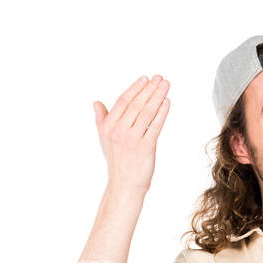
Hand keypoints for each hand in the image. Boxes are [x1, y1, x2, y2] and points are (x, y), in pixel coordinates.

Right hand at [93, 74, 170, 192]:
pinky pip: (155, 126)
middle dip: (149, 89)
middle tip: (160, 78)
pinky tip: (167, 102)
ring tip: (166, 86)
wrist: (124, 185)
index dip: (135, 89)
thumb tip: (96, 103)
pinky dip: (162, 113)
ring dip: (157, 97)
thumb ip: (101, 119)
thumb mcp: (104, 139)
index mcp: (108, 127)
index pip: (123, 102)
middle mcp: (118, 132)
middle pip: (136, 104)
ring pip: (146, 112)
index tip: (146, 79)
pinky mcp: (145, 147)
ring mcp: (131, 139)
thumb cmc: (117, 161)